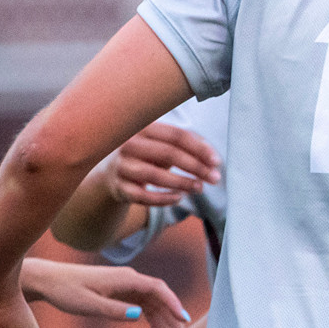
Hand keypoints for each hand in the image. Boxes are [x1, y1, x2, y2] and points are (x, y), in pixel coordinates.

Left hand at [20, 258, 190, 327]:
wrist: (47, 281)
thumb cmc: (66, 291)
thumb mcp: (89, 305)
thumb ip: (114, 310)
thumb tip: (140, 316)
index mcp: (125, 279)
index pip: (158, 289)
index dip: (173, 304)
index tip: (184, 321)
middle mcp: (130, 280)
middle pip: (160, 299)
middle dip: (171, 320)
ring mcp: (126, 286)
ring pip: (153, 304)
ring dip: (162, 323)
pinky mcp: (120, 293)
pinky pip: (143, 306)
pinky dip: (151, 320)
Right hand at [107, 122, 221, 206]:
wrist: (112, 174)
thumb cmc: (146, 156)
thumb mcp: (163, 145)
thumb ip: (186, 146)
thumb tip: (211, 154)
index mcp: (143, 128)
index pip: (176, 135)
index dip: (198, 148)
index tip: (216, 161)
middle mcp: (129, 144)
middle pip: (168, 153)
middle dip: (195, 167)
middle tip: (215, 178)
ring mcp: (122, 166)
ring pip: (155, 175)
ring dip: (182, 183)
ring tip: (200, 188)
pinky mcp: (119, 187)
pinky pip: (143, 196)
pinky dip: (163, 199)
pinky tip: (179, 198)